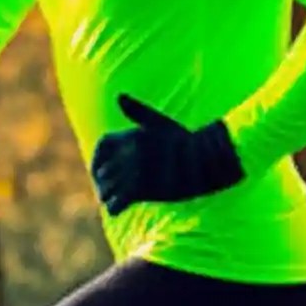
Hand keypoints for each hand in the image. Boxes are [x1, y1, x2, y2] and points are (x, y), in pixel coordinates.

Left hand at [91, 94, 245, 216]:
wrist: (208, 161)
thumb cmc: (186, 142)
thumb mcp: (160, 123)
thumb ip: (138, 111)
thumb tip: (120, 96)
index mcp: (132, 135)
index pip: (102, 146)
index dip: (97, 159)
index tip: (100, 170)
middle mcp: (130, 152)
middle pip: (101, 171)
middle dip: (103, 182)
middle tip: (110, 190)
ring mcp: (134, 172)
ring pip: (106, 189)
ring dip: (108, 196)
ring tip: (114, 200)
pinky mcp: (141, 190)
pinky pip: (116, 203)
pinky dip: (115, 208)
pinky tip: (121, 208)